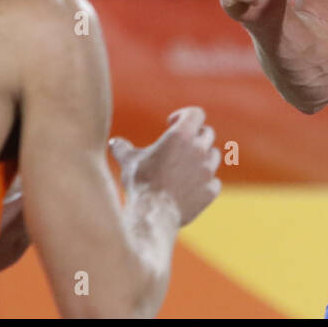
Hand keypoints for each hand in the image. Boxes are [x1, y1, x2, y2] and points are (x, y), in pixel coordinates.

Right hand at [109, 107, 219, 226]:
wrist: (153, 213)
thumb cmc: (140, 182)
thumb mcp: (128, 161)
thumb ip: (122, 148)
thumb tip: (113, 143)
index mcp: (181, 135)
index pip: (196, 114)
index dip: (184, 115)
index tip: (172, 123)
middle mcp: (199, 150)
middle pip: (207, 133)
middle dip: (195, 136)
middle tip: (181, 146)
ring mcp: (208, 171)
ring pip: (213, 156)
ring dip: (203, 158)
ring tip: (185, 166)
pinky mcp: (211, 191)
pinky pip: (214, 182)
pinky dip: (205, 183)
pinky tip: (190, 188)